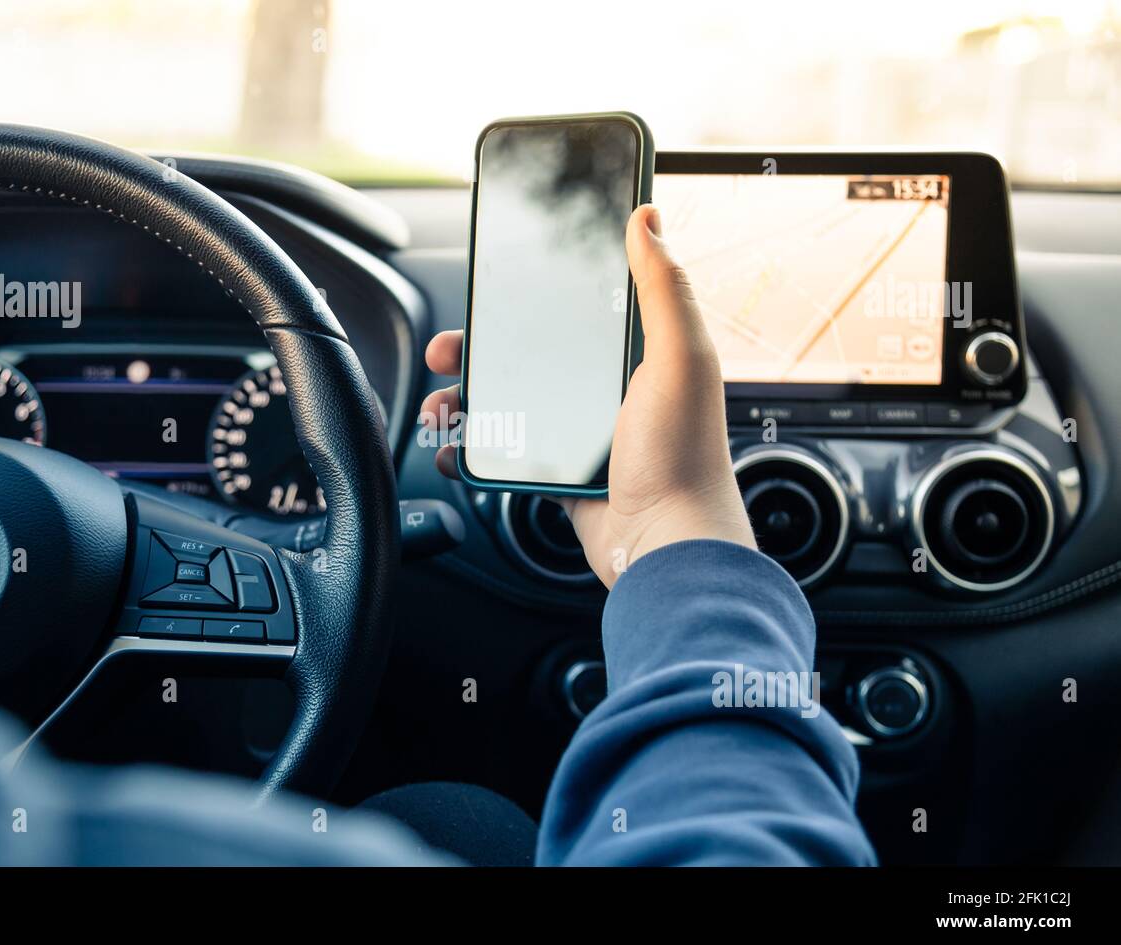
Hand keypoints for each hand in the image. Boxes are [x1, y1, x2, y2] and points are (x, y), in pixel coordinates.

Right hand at [422, 204, 754, 588]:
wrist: (666, 548)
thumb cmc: (683, 456)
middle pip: (527, 350)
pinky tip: (454, 449)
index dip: (532, 289)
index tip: (492, 281)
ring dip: (464, 398)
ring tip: (440, 407)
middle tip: (446, 349)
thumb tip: (647, 217)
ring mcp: (580, 430)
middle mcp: (606, 386)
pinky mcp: (561, 471)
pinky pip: (506, 450)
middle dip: (476, 346)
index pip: (577, 304)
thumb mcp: (680, 358)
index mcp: (636, 352)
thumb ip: (664, 288)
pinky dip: (472, 449)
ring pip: (507, 399)